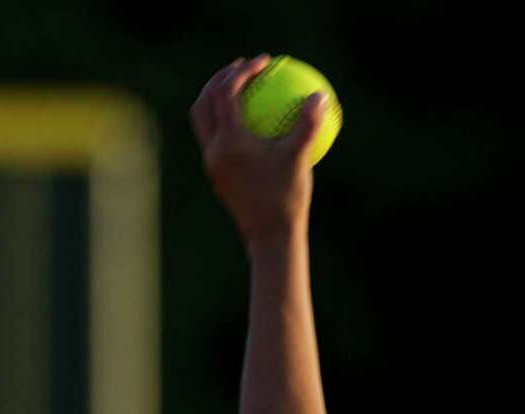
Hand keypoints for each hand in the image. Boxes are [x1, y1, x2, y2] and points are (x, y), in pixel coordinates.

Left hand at [190, 55, 328, 249]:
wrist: (269, 239)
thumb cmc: (286, 201)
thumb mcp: (300, 160)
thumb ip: (308, 125)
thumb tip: (320, 95)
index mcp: (229, 141)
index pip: (228, 93)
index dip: (243, 71)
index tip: (262, 63)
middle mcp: (213, 150)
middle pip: (205, 101)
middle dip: (219, 80)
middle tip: (240, 68)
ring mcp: (212, 164)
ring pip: (204, 121)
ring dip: (215, 101)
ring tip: (237, 93)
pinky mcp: (217, 177)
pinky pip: (215, 140)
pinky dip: (224, 124)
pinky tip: (247, 127)